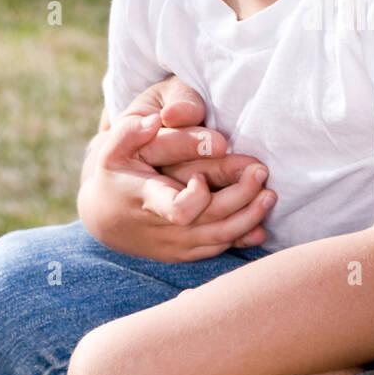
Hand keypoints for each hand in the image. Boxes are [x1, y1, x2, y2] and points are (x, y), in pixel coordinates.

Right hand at [78, 112, 277, 260]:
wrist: (104, 219)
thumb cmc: (115, 174)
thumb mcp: (114, 148)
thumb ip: (131, 131)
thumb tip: (155, 120)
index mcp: (147, 201)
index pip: (179, 210)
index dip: (197, 197)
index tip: (200, 176)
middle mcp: (163, 228)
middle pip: (211, 223)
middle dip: (241, 198)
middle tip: (261, 172)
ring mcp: (175, 245)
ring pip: (219, 239)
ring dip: (249, 217)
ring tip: (270, 194)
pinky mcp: (185, 254)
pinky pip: (218, 250)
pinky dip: (242, 237)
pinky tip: (261, 222)